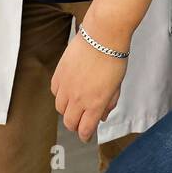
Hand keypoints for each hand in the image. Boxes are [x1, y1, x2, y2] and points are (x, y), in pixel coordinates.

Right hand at [51, 24, 127, 142]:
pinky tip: (68, 90)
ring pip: (60, 108)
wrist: (103, 36)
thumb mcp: (117, 86)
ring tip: (75, 104)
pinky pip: (55, 92)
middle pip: (69, 122)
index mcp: (96, 103)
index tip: (86, 136)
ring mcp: (66, 86)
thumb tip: (101, 116)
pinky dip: (60, 95)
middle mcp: (78, 98)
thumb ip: (109, 103)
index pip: (85, 129)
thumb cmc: (114, 59)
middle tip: (80, 122)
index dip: (85, 136)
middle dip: (75, 126)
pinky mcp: (59, 74)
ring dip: (67, 110)